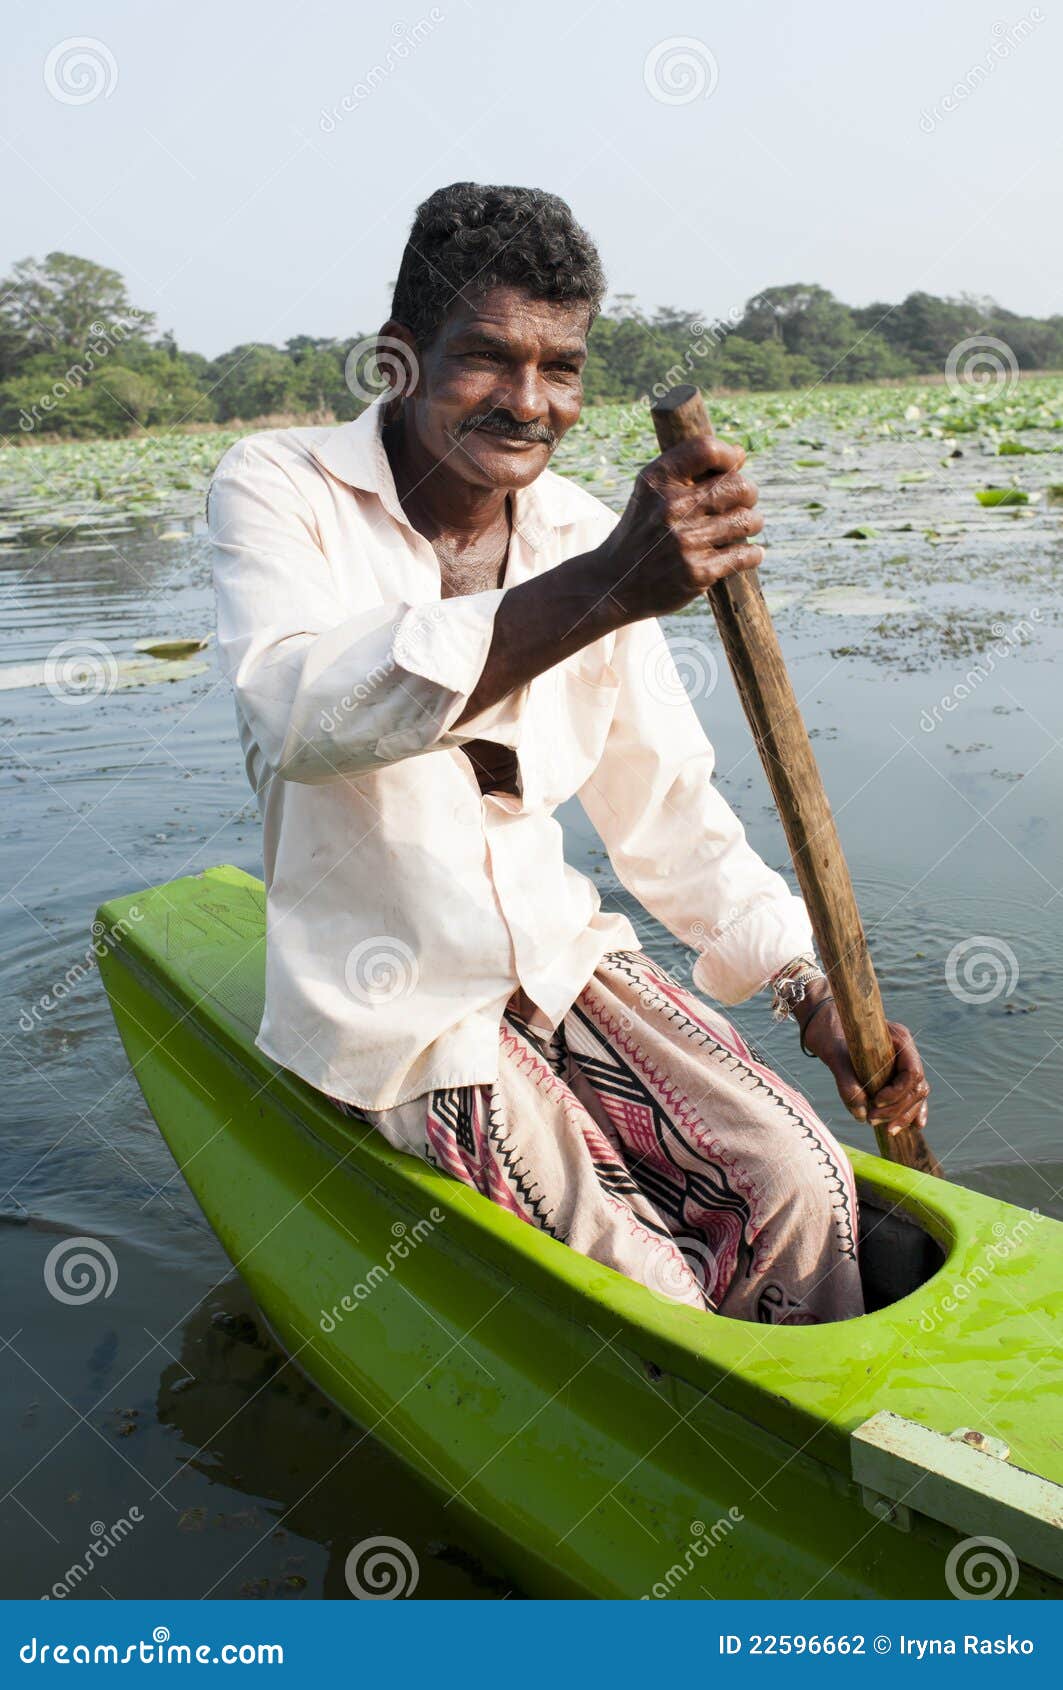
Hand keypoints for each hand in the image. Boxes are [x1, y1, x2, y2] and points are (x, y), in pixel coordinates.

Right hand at [589, 433, 763, 621]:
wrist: (614, 584)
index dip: (729, 455)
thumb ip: (689, 471)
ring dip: (752, 523)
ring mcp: (684, 541)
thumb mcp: (650, 493)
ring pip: (746, 521)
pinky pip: (744, 555)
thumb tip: (740, 454)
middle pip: (738, 486)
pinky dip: (752, 554)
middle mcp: (670, 508)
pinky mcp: (697, 572)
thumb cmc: (641, 532)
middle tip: (744, 502)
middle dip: (748, 493)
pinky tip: (748, 553)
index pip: (707, 449)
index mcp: (657, 481)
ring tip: (744, 527)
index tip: (735, 465)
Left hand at [796, 988, 929, 1135]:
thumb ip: (847, 1083)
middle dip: (898, 1108)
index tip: (876, 1101)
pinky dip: (911, 1110)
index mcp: (898, 1037)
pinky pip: (910, 1093)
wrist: (821, 1020)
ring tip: (887, 1129)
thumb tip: (862, 1115)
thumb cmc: (828, 1030)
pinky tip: (914, 1126)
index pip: (912, 1072)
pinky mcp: (893, 1072)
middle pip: (916, 1087)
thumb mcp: (833, 1054)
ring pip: (915, 1093)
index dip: (898, 1092)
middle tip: (873, 1120)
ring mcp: (901, 1061)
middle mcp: (904, 1050)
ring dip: (903, 1114)